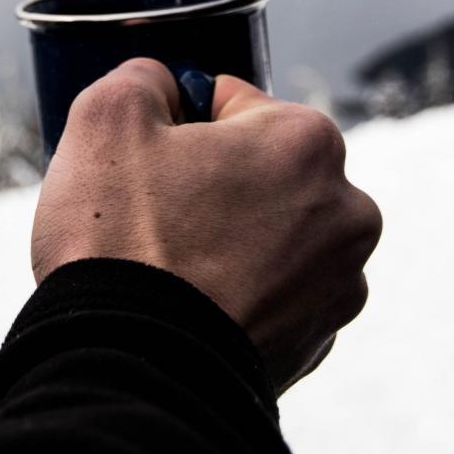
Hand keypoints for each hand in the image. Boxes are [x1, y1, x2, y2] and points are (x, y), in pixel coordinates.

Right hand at [31, 58, 381, 394]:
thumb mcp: (107, 117)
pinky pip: (270, 296)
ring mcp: (338, 286)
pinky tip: (187, 310)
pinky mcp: (316, 345)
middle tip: (150, 217)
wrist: (130, 377)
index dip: (176, 126)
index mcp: (308, 141)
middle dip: (209, 184)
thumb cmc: (121, 240)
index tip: (145, 164)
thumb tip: (165, 85)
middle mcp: (347, 211)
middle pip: (259, 170)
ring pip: (268, 234)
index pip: (232, 102)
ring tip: (168, 271)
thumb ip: (143, 76)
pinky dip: (235, 295)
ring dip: (227, 240)